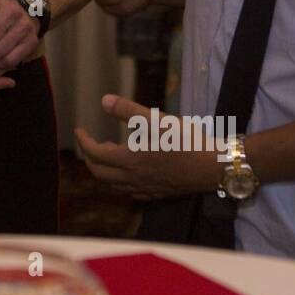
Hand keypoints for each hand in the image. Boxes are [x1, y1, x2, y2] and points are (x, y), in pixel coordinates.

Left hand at [74, 95, 219, 200]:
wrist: (215, 168)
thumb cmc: (187, 141)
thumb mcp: (158, 120)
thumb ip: (129, 111)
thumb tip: (104, 101)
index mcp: (130, 160)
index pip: (95, 154)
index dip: (83, 141)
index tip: (79, 130)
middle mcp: (134, 178)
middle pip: (100, 174)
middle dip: (90, 158)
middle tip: (90, 143)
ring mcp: (147, 189)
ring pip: (114, 186)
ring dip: (105, 171)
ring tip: (109, 153)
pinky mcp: (160, 194)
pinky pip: (131, 193)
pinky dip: (121, 183)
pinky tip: (129, 174)